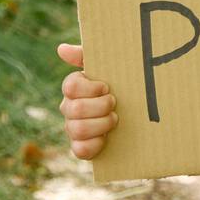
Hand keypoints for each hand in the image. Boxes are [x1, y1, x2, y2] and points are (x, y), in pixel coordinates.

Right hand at [57, 42, 117, 159]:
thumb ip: (84, 55)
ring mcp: (72, 128)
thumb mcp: (106, 66)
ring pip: (78, 129)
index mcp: (73, 87)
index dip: (91, 88)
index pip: (70, 86)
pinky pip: (80, 150)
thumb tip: (61, 49)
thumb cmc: (118, 84)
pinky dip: (96, 144)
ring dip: (102, 124)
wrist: (138, 111)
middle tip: (115, 104)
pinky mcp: (80, 147)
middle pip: (76, 109)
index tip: (106, 87)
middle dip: (101, 107)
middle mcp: (68, 107)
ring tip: (114, 119)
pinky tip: (106, 137)